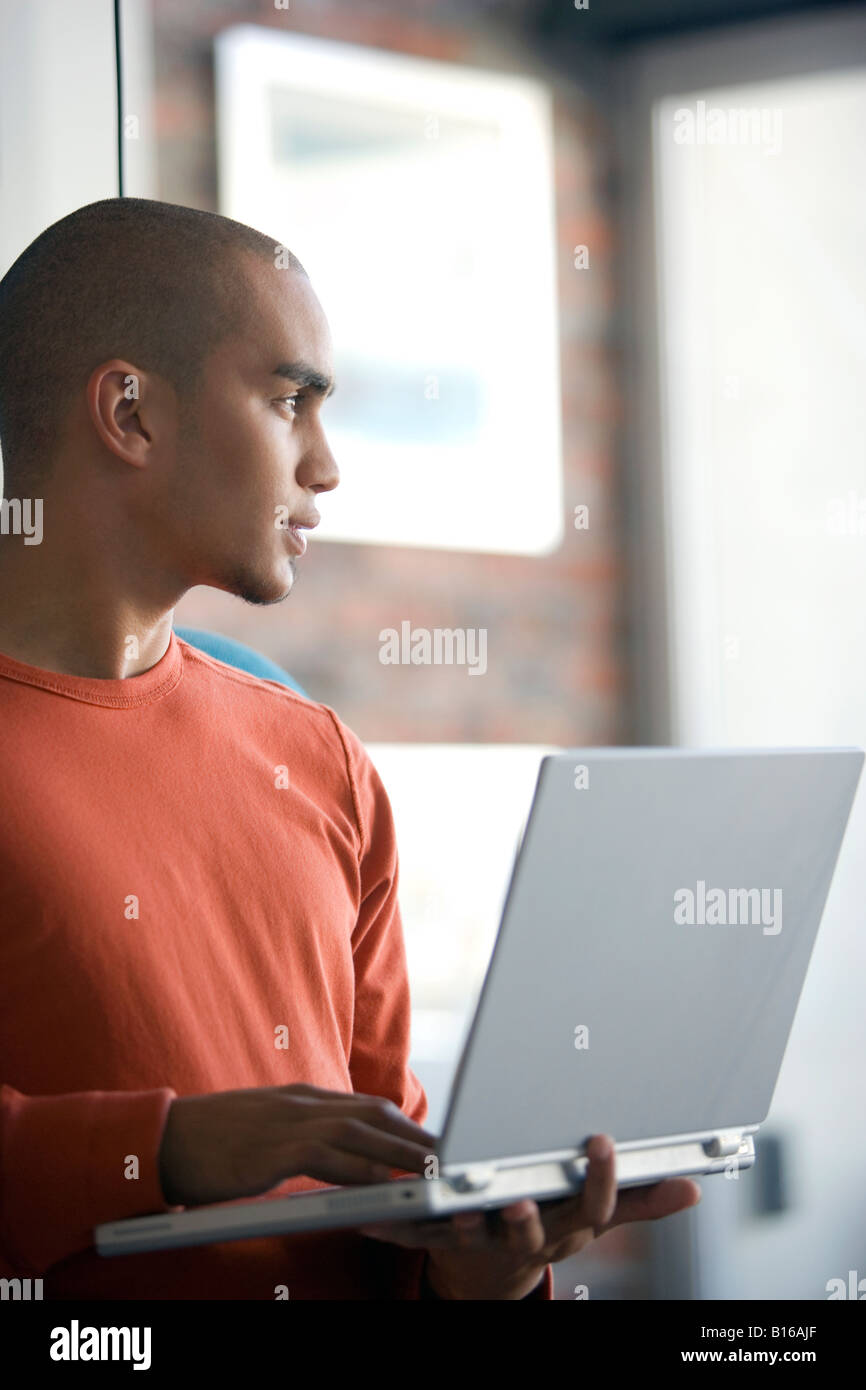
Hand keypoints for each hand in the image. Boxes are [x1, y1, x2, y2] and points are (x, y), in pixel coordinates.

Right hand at [157, 1083, 437, 1206]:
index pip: (366, 1107)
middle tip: (457, 1156)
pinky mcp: (271, 1145)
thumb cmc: (206, 1143)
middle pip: (375, 1114)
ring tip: (436, 1170)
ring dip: (402, 1150)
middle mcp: (301, 1102)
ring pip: (361, 1130)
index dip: (405, 1125)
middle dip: (418, 1135)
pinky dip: (360, 1166)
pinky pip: (327, 1154)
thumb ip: (297, 1136)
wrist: (156, 1137)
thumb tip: (332, 1153)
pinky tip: (384, 1181)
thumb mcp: (261, 1134)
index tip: (437, 1142)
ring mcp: (287, 1120)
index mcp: (301, 1099)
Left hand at [358, 1134, 701, 1299]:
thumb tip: (693, 1192)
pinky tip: (370, 1219)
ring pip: (475, 1237)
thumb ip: (639, 1201)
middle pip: (533, 1232)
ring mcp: (485, 1245)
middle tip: (522, 1198)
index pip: (591, 1209)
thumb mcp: (593, 1215)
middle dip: (527, 1217)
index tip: (602, 1142)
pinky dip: (392, 1230)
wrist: (491, 1275)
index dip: (600, 1181)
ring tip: (450, 1206)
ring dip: (461, 1224)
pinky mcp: (442, 1244)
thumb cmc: (549, 1225)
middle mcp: (528, 1239)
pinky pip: (415, 1239)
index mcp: (567, 1227)